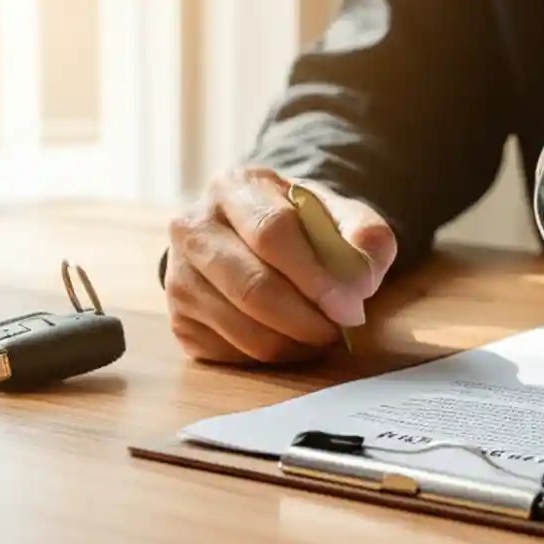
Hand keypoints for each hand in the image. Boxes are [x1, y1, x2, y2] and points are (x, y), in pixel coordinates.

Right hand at [165, 166, 397, 362]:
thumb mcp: (340, 215)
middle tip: (339, 331)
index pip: (272, 232)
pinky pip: (230, 353)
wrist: (252, 237)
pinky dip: (271, 356)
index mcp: (235, 187)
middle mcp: (193, 227)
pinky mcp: (179, 319)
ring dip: (293, 343)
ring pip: (241, 327)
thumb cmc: (301, 225)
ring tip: (321, 335)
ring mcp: (178, 275)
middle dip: (305, 319)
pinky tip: (291, 339)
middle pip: (251, 286)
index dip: (315, 277)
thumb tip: (362, 280)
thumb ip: (365, 235)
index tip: (350, 307)